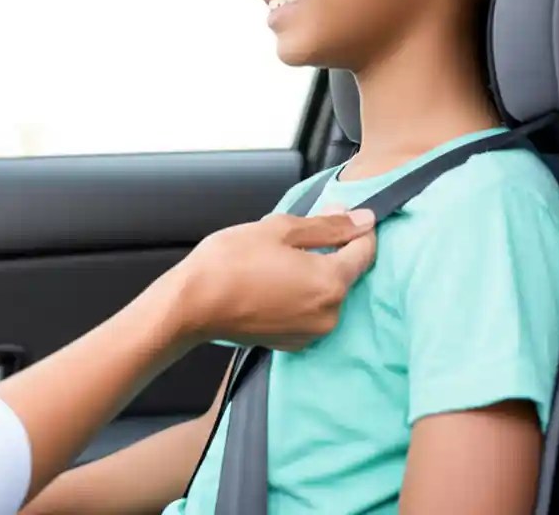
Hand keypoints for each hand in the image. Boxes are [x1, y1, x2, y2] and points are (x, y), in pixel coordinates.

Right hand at [160, 205, 376, 349]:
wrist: (192, 305)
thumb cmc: (230, 262)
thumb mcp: (281, 229)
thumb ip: (329, 225)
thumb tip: (364, 219)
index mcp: (331, 282)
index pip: (366, 250)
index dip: (356, 228)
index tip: (336, 215)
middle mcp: (330, 313)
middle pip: (347, 272)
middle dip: (331, 249)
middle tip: (295, 235)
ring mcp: (312, 332)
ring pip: (327, 292)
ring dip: (314, 272)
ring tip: (279, 259)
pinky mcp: (294, 342)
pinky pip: (310, 310)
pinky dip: (300, 294)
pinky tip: (274, 282)